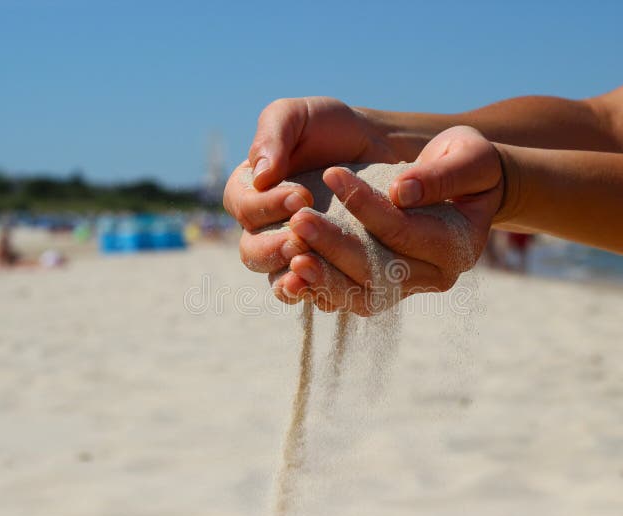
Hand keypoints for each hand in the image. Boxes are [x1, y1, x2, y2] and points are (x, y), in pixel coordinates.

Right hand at [223, 97, 401, 274]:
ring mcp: (293, 251)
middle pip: (252, 251)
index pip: (244, 207)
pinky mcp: (323, 267)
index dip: (266, 206)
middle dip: (272, 248)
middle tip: (300, 239)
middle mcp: (265, 226)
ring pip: (276, 277)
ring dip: (287, 279)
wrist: (379, 147)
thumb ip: (273, 136)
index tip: (301, 196)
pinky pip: (311, 289)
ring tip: (306, 271)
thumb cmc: (331, 128)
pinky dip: (313, 292)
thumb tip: (259, 176)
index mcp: (250, 190)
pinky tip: (323, 288)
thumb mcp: (298, 117)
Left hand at [274, 126, 503, 314]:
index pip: (403, 230)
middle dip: (335, 247)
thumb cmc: (468, 163)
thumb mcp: (467, 157)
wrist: (466, 186)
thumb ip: (439, 176)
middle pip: (378, 272)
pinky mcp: (384, 289)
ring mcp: (408, 287)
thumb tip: (400, 192)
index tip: (331, 173)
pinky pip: (349, 298)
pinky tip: (290, 274)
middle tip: (299, 220)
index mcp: (457, 245)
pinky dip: (321, 290)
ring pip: (361, 296)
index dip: (366, 205)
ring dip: (323, 279)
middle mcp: (434, 275)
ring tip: (290, 255)